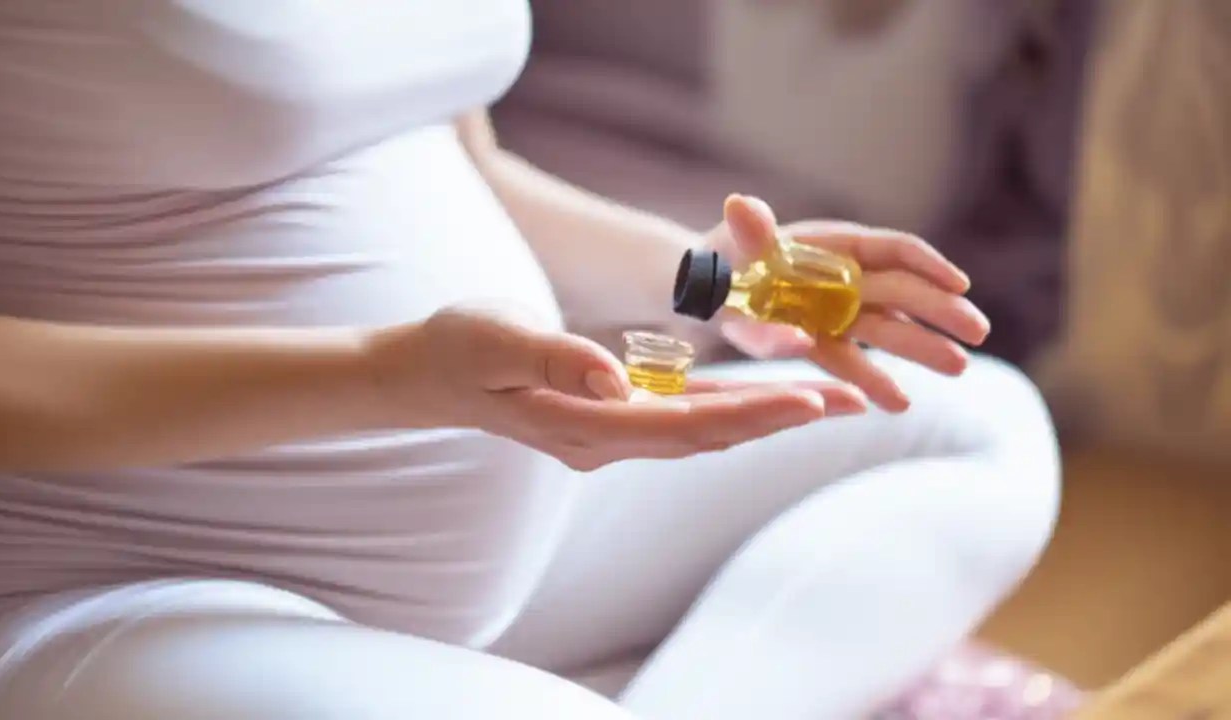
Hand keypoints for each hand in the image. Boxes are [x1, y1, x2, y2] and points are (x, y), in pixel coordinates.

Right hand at [399, 304, 866, 470]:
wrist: (421, 376)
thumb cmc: (455, 348)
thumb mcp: (497, 341)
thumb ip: (556, 360)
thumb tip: (618, 376)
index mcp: (584, 425)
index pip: (687, 424)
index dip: (753, 411)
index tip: (812, 399)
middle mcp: (604, 440)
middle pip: (708, 435)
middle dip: (778, 417)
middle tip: (850, 401)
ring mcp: (606, 435)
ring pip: (700, 432)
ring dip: (761, 416)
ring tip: (824, 399)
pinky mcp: (606, 420)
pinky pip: (678, 420)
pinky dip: (726, 410)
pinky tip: (760, 398)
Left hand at [704, 195, 990, 411]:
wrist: (703, 287)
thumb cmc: (724, 253)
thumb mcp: (733, 236)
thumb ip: (746, 231)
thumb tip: (741, 205)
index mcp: (837, 244)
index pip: (895, 250)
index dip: (928, 265)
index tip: (961, 284)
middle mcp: (846, 278)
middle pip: (904, 292)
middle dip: (940, 311)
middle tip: (977, 333)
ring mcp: (838, 314)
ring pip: (887, 330)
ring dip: (920, 348)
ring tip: (958, 369)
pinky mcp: (821, 344)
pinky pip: (851, 362)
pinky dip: (873, 381)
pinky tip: (899, 403)